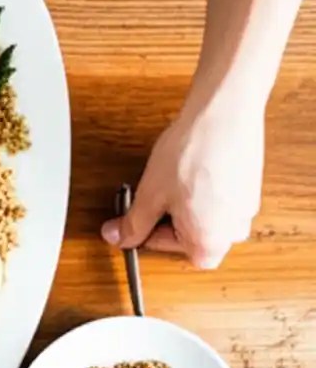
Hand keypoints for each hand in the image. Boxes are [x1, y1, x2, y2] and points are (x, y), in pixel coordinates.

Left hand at [102, 104, 262, 268]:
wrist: (223, 112)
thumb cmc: (193, 153)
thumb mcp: (150, 195)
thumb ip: (133, 224)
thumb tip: (118, 238)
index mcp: (211, 240)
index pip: (175, 255)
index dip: (153, 238)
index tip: (138, 221)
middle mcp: (234, 229)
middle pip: (194, 239)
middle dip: (169, 221)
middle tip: (153, 198)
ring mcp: (246, 206)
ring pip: (207, 218)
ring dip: (186, 206)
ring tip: (172, 181)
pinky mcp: (250, 185)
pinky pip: (221, 199)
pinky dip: (203, 191)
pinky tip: (190, 170)